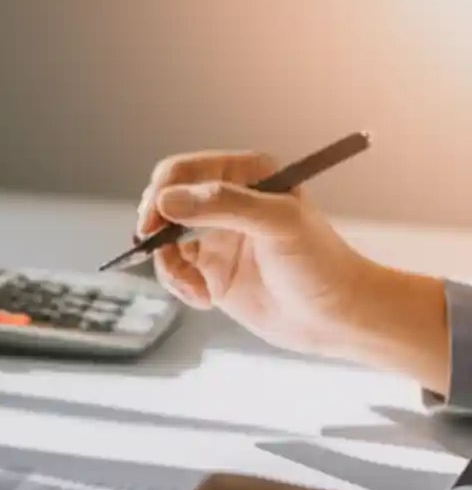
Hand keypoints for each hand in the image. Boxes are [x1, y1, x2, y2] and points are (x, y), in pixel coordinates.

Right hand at [136, 152, 372, 355]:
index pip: (183, 171)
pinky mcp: (211, 270)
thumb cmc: (320, 264)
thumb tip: (166, 202)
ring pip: (163, 240)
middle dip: (154, 228)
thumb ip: (222, 205)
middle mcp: (226, 201)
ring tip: (193, 286)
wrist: (337, 318)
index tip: (152, 223)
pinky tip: (205, 299)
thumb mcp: (277, 224)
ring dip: (167, 264)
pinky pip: (174, 270)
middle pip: (164, 202)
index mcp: (245, 175)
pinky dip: (179, 285)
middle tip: (154, 250)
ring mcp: (217, 236)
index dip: (161, 193)